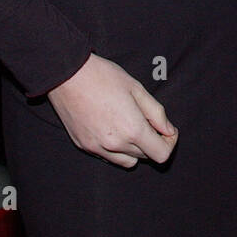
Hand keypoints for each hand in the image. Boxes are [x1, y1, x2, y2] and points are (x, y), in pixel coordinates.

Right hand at [47, 52, 177, 168]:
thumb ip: (156, 113)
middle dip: (152, 141)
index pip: (161, 154)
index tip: (167, 130)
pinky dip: (116, 149)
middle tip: (147, 121)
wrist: (67, 75)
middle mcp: (115, 145)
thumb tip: (169, 130)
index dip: (169, 142)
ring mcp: (98, 148)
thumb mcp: (137, 89)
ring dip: (134, 149)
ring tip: (129, 125)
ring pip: (127, 161)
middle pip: (145, 157)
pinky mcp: (84, 146)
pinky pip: (108, 157)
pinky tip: (112, 128)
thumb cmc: (104, 76)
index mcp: (132, 129)